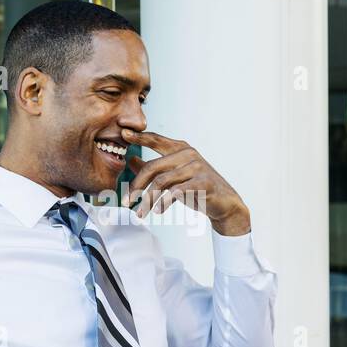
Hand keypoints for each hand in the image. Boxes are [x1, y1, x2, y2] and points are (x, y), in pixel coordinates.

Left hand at [120, 129, 251, 235]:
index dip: (139, 137)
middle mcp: (188, 154)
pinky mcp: (203, 182)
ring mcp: (197, 167)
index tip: (123, 133)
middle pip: (153, 167)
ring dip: (148, 200)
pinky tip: (158, 211)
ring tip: (140, 213)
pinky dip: (164, 203)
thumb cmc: (196, 188)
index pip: (156, 140)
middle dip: (136, 185)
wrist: (223, 204)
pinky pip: (176, 192)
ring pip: (162, 182)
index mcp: (180, 149)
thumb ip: (153, 167)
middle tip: (126, 200)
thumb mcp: (173, 176)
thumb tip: (130, 159)